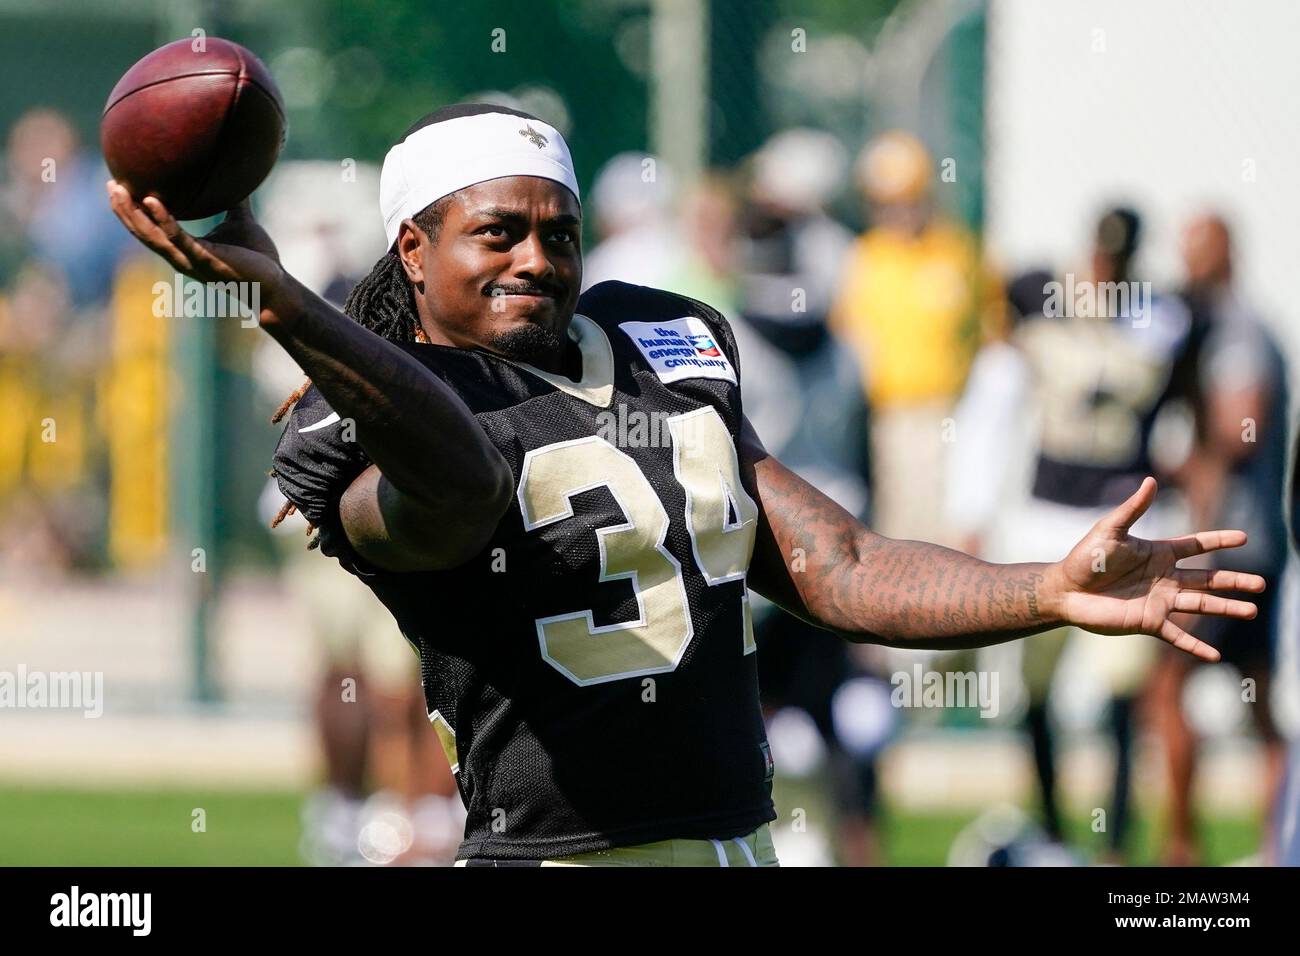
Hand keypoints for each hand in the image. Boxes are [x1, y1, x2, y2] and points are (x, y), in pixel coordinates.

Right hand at [105, 181, 293, 322]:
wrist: (275, 285)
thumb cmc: (258, 258)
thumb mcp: (241, 222)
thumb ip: (234, 202)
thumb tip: (236, 176)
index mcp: (186, 249)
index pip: (151, 230)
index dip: (132, 212)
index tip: (119, 188)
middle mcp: (182, 257)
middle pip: (143, 233)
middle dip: (123, 210)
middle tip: (110, 185)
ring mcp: (191, 260)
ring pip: (153, 236)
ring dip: (133, 214)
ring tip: (119, 190)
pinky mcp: (204, 260)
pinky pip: (179, 238)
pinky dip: (164, 220)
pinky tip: (152, 201)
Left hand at [1046, 477, 1263, 661]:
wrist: (1066, 590)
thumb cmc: (1086, 558)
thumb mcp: (1111, 529)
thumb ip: (1134, 508)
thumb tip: (1150, 480)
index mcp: (1158, 553)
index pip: (1196, 546)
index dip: (1218, 541)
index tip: (1243, 538)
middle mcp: (1165, 578)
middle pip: (1208, 579)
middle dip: (1234, 581)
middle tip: (1261, 584)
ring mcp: (1160, 601)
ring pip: (1201, 604)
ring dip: (1226, 608)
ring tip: (1251, 611)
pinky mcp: (1149, 621)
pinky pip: (1177, 636)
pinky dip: (1195, 646)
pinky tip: (1214, 656)